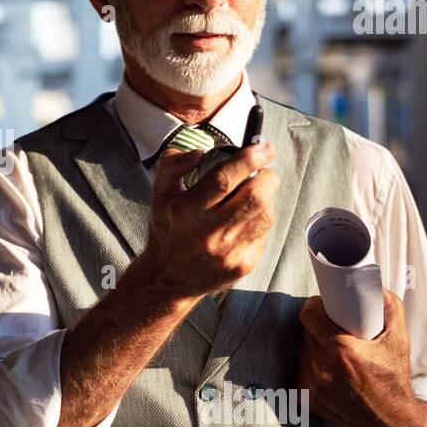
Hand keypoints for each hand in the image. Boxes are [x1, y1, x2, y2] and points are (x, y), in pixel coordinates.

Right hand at [134, 139, 278, 299]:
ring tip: (251, 195)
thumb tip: (200, 152)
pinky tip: (246, 219)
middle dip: (265, 176)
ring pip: (265, 214)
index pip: (224, 180)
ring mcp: (230, 252)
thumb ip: (173, 165)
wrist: (168, 278)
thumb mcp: (160, 194)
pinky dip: (261, 219)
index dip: (248, 160)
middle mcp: (210, 234)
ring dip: (265, 198)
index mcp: (187, 212)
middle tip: (260, 171)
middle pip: (254, 197)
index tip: (263, 148)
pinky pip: (265, 233)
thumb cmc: (167, 230)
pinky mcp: (244, 265)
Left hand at [297, 288, 426, 426]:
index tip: (323, 306)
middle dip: (316, 326)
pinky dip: (310, 366)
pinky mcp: (305, 399)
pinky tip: (329, 371)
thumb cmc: (395, 378)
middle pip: (305, 331)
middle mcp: (323, 368)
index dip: (314, 306)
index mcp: (342, 350)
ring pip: (301, 351)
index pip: (308, 314)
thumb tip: (375, 286)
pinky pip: (300, 370)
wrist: (391, 422)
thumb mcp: (399, 340)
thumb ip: (390, 307)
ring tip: (333, 351)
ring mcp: (312, 385)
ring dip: (312, 346)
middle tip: (332, 328)